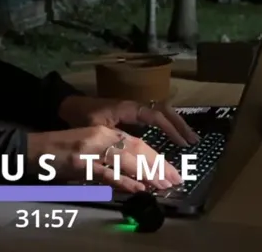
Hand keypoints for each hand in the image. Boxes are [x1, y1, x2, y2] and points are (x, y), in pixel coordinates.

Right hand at [27, 126, 181, 193]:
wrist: (31, 148)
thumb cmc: (59, 151)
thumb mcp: (88, 149)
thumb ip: (110, 159)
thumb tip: (136, 177)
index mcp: (103, 130)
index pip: (137, 143)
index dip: (157, 157)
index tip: (171, 171)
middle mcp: (100, 135)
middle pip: (137, 149)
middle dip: (159, 166)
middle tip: (176, 180)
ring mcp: (90, 149)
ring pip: (127, 159)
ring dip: (148, 174)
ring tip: (163, 186)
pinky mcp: (81, 162)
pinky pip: (107, 173)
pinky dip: (124, 181)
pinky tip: (138, 188)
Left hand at [58, 96, 199, 146]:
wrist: (68, 105)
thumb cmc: (81, 116)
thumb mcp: (96, 130)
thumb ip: (114, 142)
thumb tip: (135, 155)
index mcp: (128, 107)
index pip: (155, 116)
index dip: (170, 129)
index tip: (183, 143)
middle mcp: (134, 105)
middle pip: (164, 111)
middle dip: (180, 126)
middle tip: (193, 142)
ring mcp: (134, 108)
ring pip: (161, 112)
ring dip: (176, 125)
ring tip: (189, 139)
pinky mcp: (131, 113)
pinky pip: (154, 116)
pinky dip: (166, 125)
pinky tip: (174, 136)